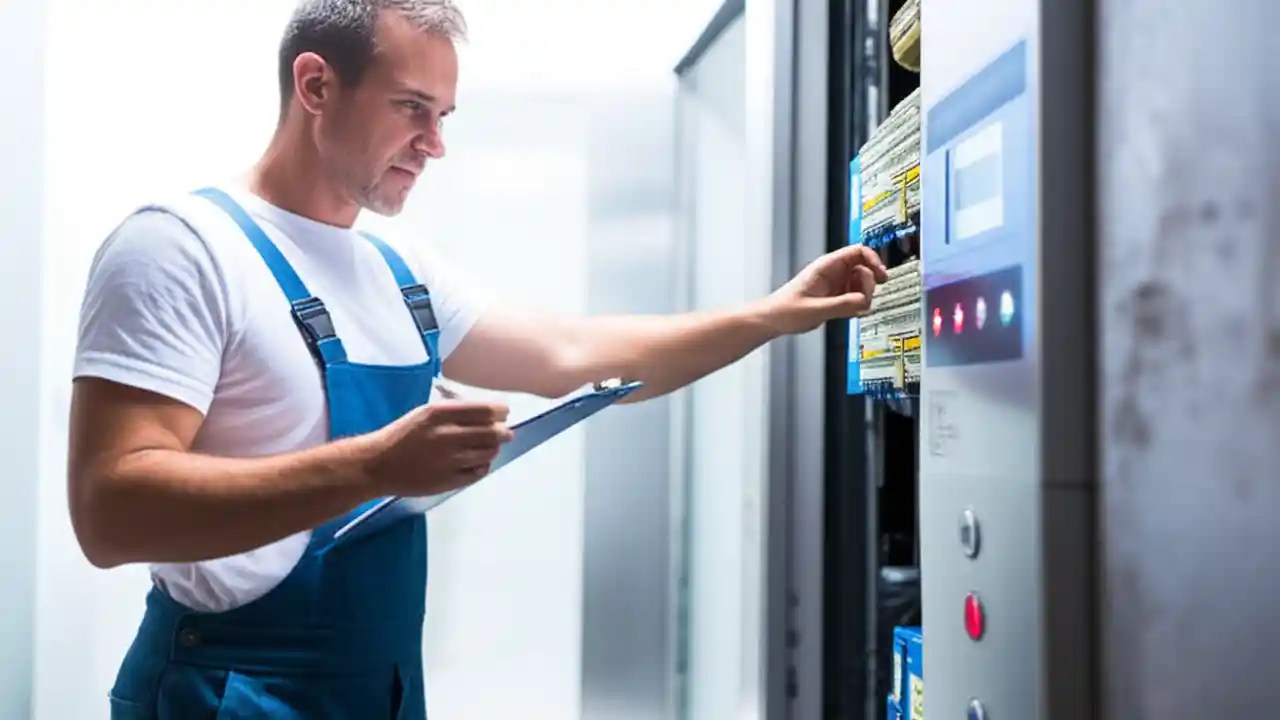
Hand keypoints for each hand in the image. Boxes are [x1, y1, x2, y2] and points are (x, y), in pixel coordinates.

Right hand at [361, 401, 513, 496]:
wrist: (377, 464)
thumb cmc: (401, 435)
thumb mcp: (425, 413)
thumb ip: (454, 412)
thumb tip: (487, 413)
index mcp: (440, 414)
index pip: (485, 410)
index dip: (500, 412)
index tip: (503, 413)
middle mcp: (448, 435)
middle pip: (492, 433)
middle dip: (503, 432)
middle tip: (504, 433)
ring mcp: (450, 460)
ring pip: (489, 453)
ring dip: (493, 449)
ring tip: (489, 447)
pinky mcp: (449, 480)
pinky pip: (479, 472)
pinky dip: (483, 466)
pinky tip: (477, 462)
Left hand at [762, 244, 887, 333]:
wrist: (774, 320)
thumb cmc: (786, 310)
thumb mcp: (816, 309)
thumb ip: (841, 305)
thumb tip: (864, 302)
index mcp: (826, 266)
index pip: (858, 251)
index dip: (873, 260)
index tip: (881, 275)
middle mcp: (833, 272)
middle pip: (864, 268)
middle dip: (869, 284)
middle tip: (863, 299)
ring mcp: (836, 284)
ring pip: (862, 283)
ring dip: (864, 296)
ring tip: (853, 309)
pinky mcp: (836, 296)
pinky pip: (856, 296)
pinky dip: (858, 304)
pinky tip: (850, 313)